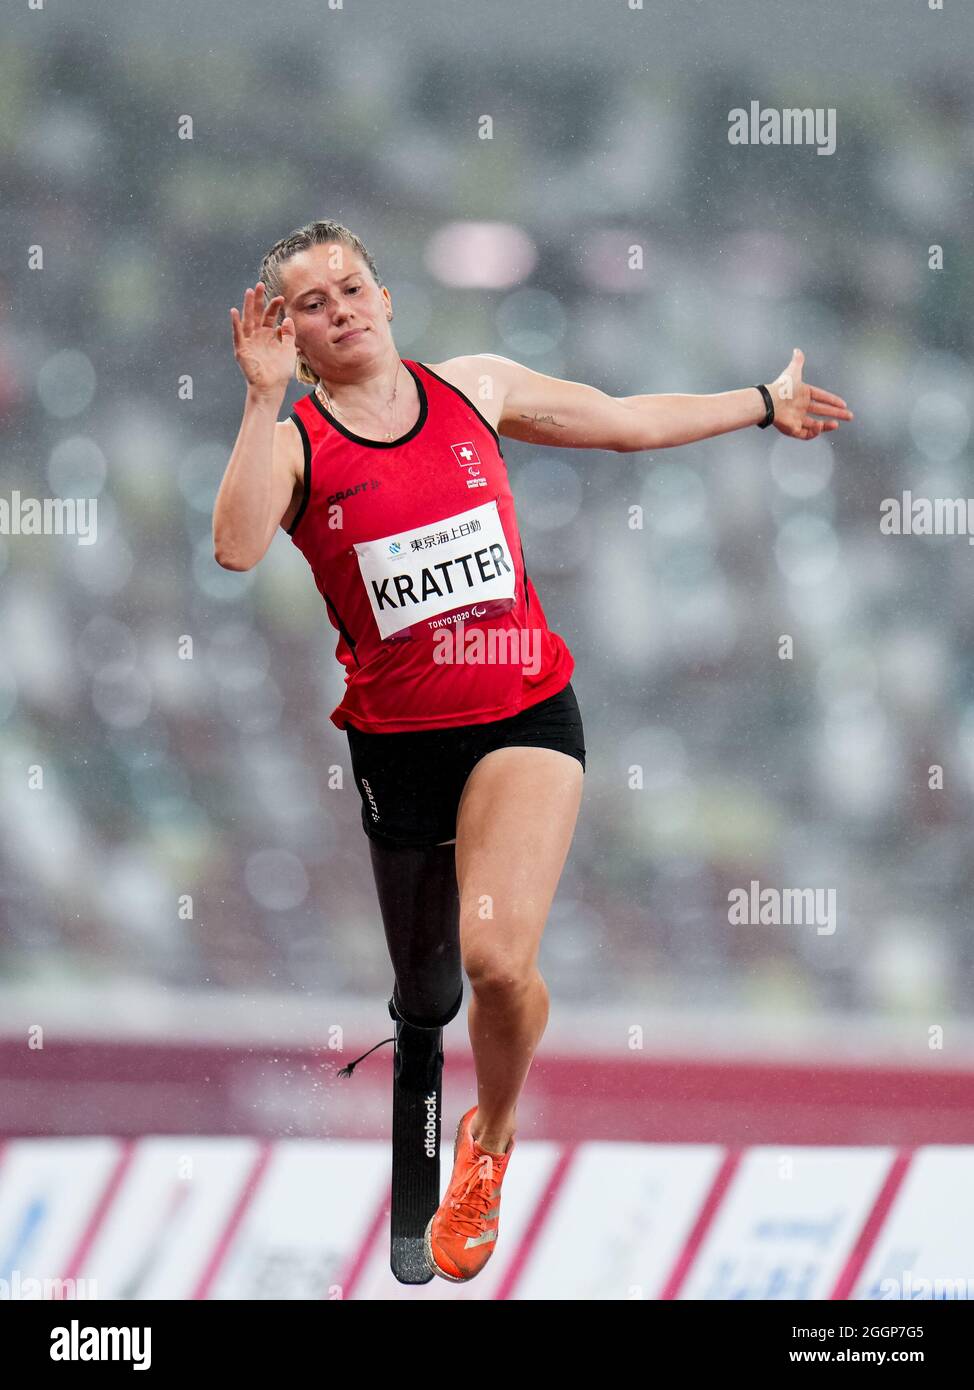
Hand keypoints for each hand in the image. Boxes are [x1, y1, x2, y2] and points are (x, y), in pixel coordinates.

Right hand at [230, 282, 295, 396]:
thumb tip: (287, 319)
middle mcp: (257, 335)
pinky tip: (234, 312)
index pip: (270, 316)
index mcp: (268, 334)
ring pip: (247, 320)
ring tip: (249, 292)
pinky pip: (238, 334)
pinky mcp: (242, 350)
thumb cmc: (280, 371)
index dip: (274, 306)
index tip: (281, 298)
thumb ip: (288, 334)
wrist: (272, 387)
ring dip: (247, 306)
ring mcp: (249, 341)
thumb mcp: (289, 350)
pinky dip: (235, 324)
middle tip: (260, 284)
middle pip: (257, 314)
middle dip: (258, 300)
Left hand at [764, 348, 852, 440]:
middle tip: (849, 416)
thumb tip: (797, 350)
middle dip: (837, 414)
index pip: (821, 397)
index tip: (843, 404)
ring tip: (836, 424)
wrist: (771, 402)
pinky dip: (814, 432)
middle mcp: (801, 407)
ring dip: (826, 425)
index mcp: (803, 394)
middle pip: (822, 411)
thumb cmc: (782, 387)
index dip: (833, 400)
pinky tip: (820, 426)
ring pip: (815, 425)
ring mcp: (797, 419)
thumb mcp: (793, 372)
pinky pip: (805, 434)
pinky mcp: (792, 429)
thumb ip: (798, 362)